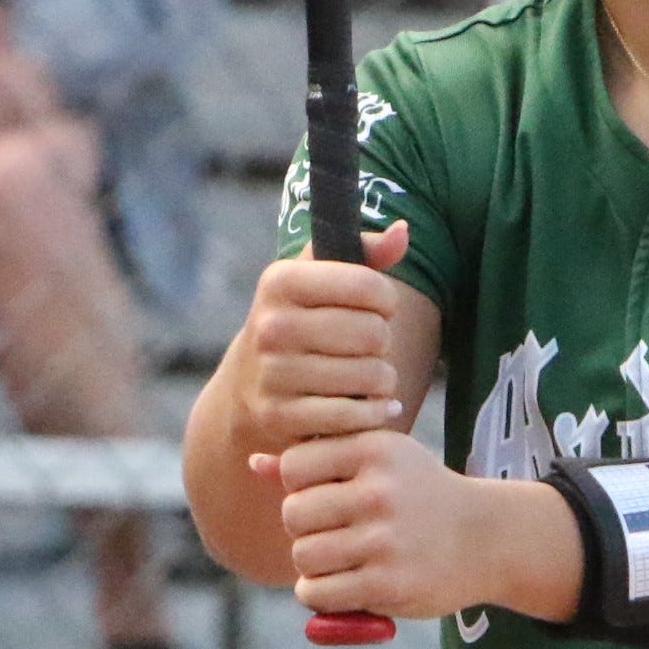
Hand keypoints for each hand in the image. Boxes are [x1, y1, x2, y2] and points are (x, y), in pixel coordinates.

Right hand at [223, 222, 414, 460]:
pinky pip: (355, 416)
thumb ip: (364, 253)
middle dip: (382, 342)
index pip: (368, 285)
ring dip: (381, 381)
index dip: (386, 300)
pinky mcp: (281, 417)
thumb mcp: (316, 279)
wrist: (246, 389)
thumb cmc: (298, 323)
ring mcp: (273, 374)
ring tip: (364, 377)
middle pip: (374, 332)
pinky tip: (369, 407)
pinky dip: (373, 414)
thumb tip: (402, 232)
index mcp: (280, 281)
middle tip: (366, 348)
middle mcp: (271, 325)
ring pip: (371, 376)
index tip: (375, 308)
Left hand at [257, 430, 503, 621]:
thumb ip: (320, 460)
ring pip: (302, 556)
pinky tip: (342, 584)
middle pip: (293, 514)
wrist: (487, 538)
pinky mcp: (387, 584)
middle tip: (330, 532)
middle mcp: (379, 491)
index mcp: (374, 449)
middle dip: (303, 528)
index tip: (326, 495)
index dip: (300, 485)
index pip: (294, 467)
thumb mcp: (380, 460)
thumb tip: (253, 464)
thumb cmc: (421, 494)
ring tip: (338, 559)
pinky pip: (317, 593)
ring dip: (311, 564)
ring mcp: (384, 540)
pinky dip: (319, 594)